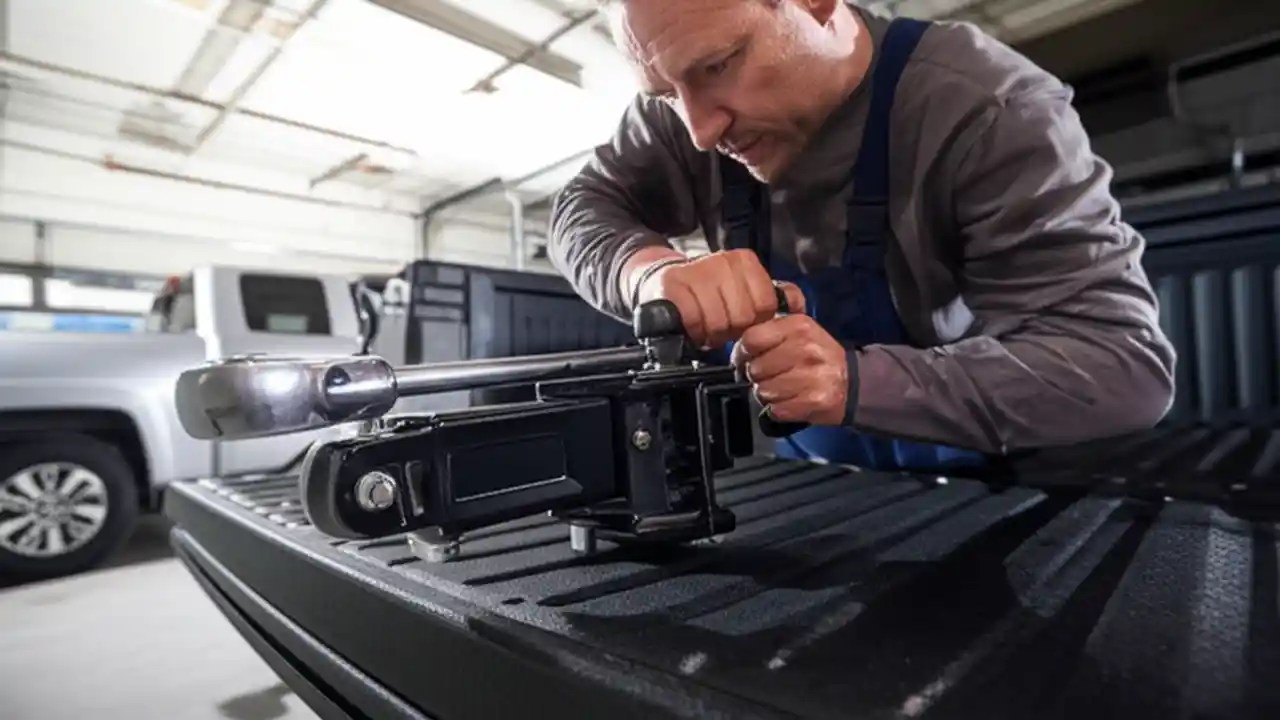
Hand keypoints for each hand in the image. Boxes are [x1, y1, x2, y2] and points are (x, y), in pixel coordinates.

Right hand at [633, 249, 805, 347]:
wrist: (664, 284)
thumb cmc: (708, 294)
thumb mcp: (744, 290)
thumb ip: (773, 296)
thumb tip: (797, 305)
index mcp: (744, 261)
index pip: (765, 304)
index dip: (754, 322)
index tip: (741, 322)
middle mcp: (723, 261)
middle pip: (742, 317)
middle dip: (731, 330)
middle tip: (720, 326)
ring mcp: (698, 270)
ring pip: (718, 322)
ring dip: (710, 333)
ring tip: (705, 326)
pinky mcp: (674, 284)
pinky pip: (693, 320)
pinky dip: (693, 330)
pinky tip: (691, 325)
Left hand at [731, 315, 848, 425]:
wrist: (854, 383)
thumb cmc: (819, 357)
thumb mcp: (800, 332)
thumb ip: (770, 332)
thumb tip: (738, 349)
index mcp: (799, 326)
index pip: (752, 339)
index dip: (741, 353)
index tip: (744, 360)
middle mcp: (805, 349)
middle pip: (755, 368)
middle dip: (757, 376)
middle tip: (771, 376)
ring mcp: (811, 376)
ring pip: (763, 391)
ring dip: (768, 394)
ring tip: (783, 389)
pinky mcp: (813, 401)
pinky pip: (776, 409)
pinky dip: (778, 409)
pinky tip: (791, 401)